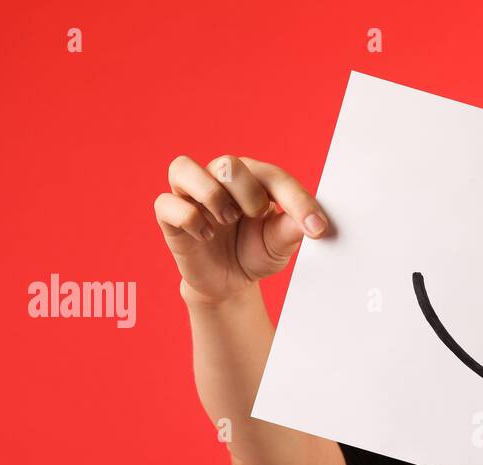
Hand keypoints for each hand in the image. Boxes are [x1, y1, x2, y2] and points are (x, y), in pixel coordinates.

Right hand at [154, 155, 330, 305]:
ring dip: (210, 195)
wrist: (228, 283)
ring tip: (226, 220)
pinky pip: (166, 204)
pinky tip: (206, 236)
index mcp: (252, 179)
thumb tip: (309, 223)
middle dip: (248, 193)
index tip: (316, 229)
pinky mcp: (169, 216)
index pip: (274, 176)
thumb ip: (291, 231)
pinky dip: (189, 219)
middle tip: (253, 217)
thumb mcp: (278, 246)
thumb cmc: (253, 254)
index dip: (296, 200)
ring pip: (183, 167)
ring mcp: (191, 195)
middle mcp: (218, 178)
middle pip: (227, 164)